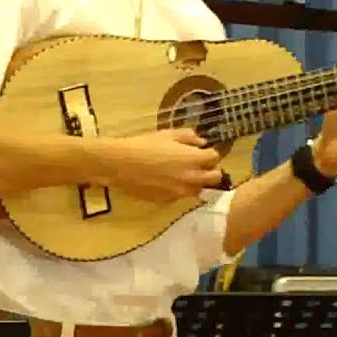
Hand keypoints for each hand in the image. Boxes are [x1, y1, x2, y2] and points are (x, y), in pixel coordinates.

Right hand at [98, 128, 224, 202]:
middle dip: (211, 170)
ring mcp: (180, 192)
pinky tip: (167, 181)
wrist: (121, 164)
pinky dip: (179, 189)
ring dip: (197, 182)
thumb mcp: (167, 135)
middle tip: (200, 165)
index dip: (210, 153)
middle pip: (215, 178)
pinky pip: (180, 196)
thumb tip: (201, 142)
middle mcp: (191, 178)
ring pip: (199, 190)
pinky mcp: (168, 201)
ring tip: (184, 174)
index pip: (215, 157)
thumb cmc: (144, 145)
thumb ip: (188, 137)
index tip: (203, 151)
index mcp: (193, 159)